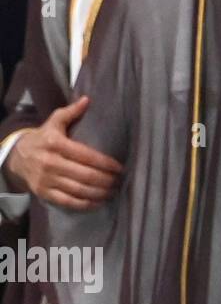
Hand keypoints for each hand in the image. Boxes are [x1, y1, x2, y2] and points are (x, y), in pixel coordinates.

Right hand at [4, 96, 122, 209]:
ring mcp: (46, 180)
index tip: (120, 167)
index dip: (105, 163)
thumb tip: (88, 99)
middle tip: (120, 181)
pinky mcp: (43, 193)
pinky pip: (67, 202)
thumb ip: (71, 112)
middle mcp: (50, 162)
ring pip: (78, 190)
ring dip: (99, 193)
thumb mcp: (54, 122)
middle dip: (106, 180)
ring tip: (114, 191)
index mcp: (55, 143)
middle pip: (85, 175)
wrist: (15, 157)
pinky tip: (99, 202)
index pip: (86, 155)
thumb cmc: (42, 138)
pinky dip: (85, 204)